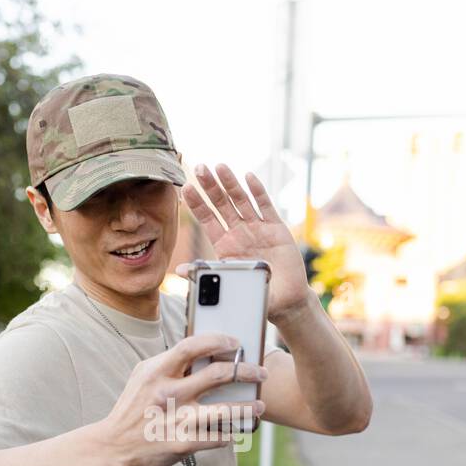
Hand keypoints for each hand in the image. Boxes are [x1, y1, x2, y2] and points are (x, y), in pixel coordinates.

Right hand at [96, 331, 267, 465]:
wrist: (114, 445)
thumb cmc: (134, 407)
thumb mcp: (144, 376)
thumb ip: (170, 362)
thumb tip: (203, 350)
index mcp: (158, 372)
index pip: (193, 346)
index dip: (219, 341)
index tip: (235, 343)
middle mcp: (169, 394)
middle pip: (219, 375)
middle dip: (247, 371)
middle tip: (259, 372)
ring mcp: (178, 420)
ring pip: (227, 410)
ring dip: (249, 407)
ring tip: (260, 405)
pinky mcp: (184, 443)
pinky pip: (219, 436)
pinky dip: (230, 432)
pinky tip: (235, 429)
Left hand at [179, 163, 313, 323]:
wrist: (285, 299)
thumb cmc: (255, 293)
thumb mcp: (229, 283)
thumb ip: (206, 273)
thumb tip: (180, 271)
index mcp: (225, 245)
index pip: (207, 220)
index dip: (197, 204)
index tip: (186, 188)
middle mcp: (239, 232)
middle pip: (222, 204)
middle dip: (211, 187)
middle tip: (200, 168)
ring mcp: (257, 228)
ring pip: (241, 200)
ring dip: (230, 183)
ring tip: (220, 166)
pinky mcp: (275, 228)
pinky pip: (265, 206)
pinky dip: (257, 191)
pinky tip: (249, 177)